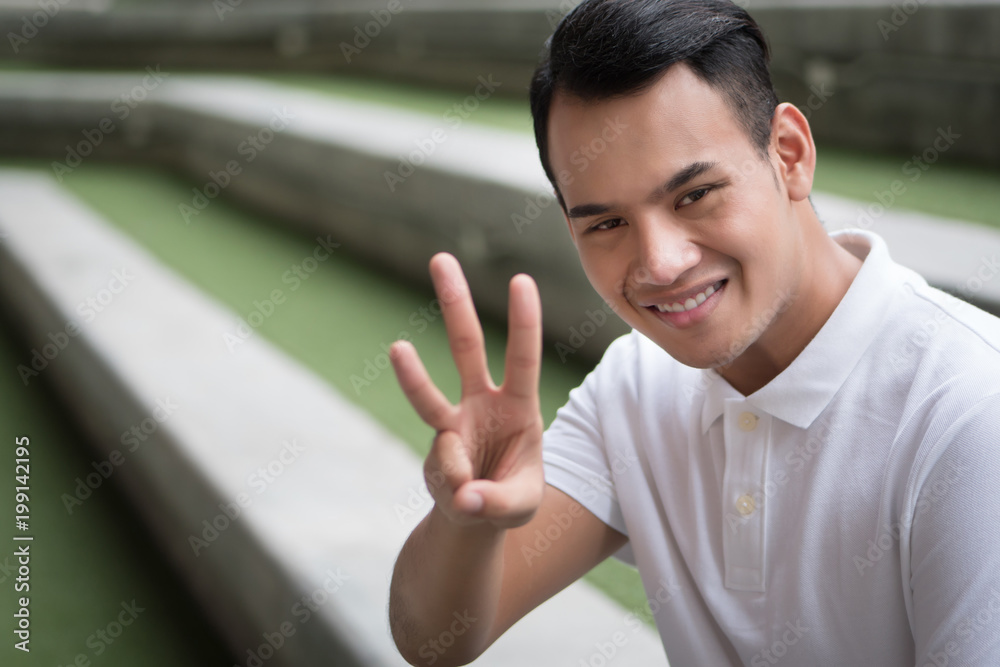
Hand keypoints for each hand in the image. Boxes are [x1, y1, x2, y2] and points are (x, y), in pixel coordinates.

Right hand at [391, 253, 544, 528]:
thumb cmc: (509, 499)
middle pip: (467, 346)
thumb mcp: (520, 507)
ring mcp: (451, 424)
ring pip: (426, 392)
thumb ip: (495, 502)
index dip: (523, 323)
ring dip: (410, 370)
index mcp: (519, 407)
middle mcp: (482, 404)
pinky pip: (438, 465)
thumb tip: (462, 494)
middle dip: (455, 303)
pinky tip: (466, 500)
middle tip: (440, 258)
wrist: (477, 518)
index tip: (521, 280)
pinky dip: (451, 483)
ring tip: (397, 349)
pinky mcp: (429, 450)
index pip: (523, 358)